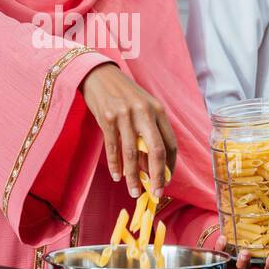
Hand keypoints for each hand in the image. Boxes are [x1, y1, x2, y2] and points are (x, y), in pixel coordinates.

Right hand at [81, 63, 177, 199]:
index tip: (166, 180)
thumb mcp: (142, 108)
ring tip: (134, 192)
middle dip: (157, 176)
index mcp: (158, 110)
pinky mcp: (107, 119)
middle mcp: (144, 112)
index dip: (169, 166)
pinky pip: (113, 148)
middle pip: (156, 150)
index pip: (170, 143)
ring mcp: (125, 115)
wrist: (99, 74)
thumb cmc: (123, 94)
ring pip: (132, 154)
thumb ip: (148, 133)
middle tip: (157, 194)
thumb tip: (149, 165)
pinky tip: (118, 177)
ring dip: (134, 177)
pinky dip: (115, 165)